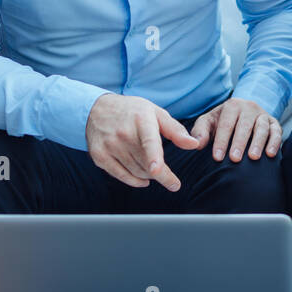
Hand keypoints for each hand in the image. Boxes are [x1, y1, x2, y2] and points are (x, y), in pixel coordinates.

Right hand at [85, 94, 201, 190]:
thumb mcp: (156, 113)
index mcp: (141, 120)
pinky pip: (121, 176)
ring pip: (136, 172)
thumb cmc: (133, 112)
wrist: (96, 109)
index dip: (153, 157)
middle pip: (146, 164)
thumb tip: (194, 144)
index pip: (148, 141)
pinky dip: (135, 181)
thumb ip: (175, 130)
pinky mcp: (99, 156)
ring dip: (149, 175)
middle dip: (162, 174)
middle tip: (173, 182)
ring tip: (153, 168)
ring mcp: (109, 146)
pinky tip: (143, 179)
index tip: (157, 170)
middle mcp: (123, 133)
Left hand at [189, 97, 281, 161]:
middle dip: (239, 143)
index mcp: (232, 106)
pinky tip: (270, 154)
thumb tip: (197, 144)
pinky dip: (275, 142)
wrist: (243, 114)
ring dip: (258, 143)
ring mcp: (263, 115)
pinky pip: (277, 131)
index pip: (226, 124)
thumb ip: (200, 132)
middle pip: (245, 125)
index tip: (217, 157)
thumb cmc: (222, 122)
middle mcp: (249, 108)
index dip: (221, 141)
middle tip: (234, 159)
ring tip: (253, 157)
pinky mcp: (274, 123)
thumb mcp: (208, 122)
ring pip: (262, 128)